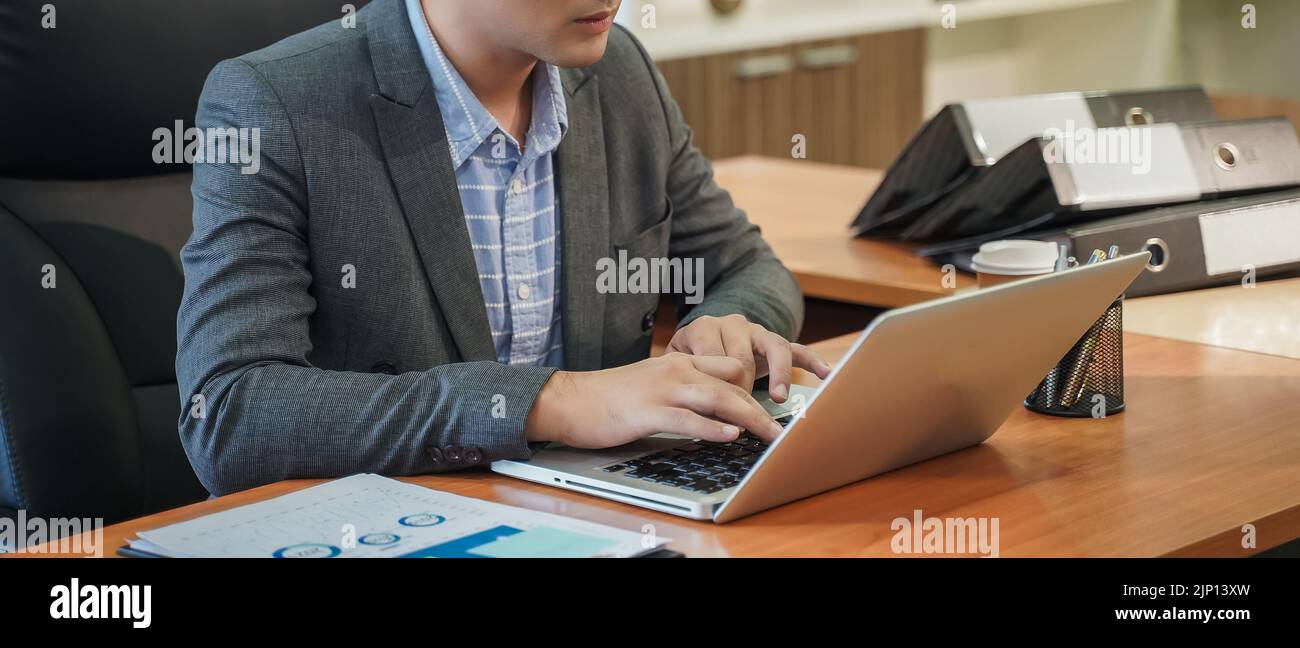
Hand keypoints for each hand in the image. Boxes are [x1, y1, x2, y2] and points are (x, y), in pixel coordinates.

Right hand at [524, 353, 784, 447]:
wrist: (569, 400)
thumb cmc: (608, 398)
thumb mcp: (651, 387)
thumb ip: (682, 395)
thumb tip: (711, 417)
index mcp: (678, 362)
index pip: (728, 369)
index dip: (753, 388)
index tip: (772, 407)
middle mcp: (675, 370)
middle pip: (730, 383)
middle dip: (760, 406)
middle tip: (782, 428)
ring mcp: (662, 389)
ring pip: (717, 399)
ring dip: (748, 417)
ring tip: (770, 435)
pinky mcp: (648, 411)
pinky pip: (688, 419)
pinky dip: (712, 429)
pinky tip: (730, 436)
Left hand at [666, 314, 830, 401]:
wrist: (696, 341)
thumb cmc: (686, 362)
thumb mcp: (679, 368)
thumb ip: (688, 384)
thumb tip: (699, 418)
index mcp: (703, 328)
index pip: (714, 357)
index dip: (719, 386)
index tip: (722, 411)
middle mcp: (730, 324)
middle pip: (743, 356)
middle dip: (744, 388)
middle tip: (743, 414)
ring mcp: (755, 330)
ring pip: (774, 347)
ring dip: (779, 374)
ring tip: (781, 397)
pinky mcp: (773, 340)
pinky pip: (796, 348)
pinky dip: (812, 360)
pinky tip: (826, 374)